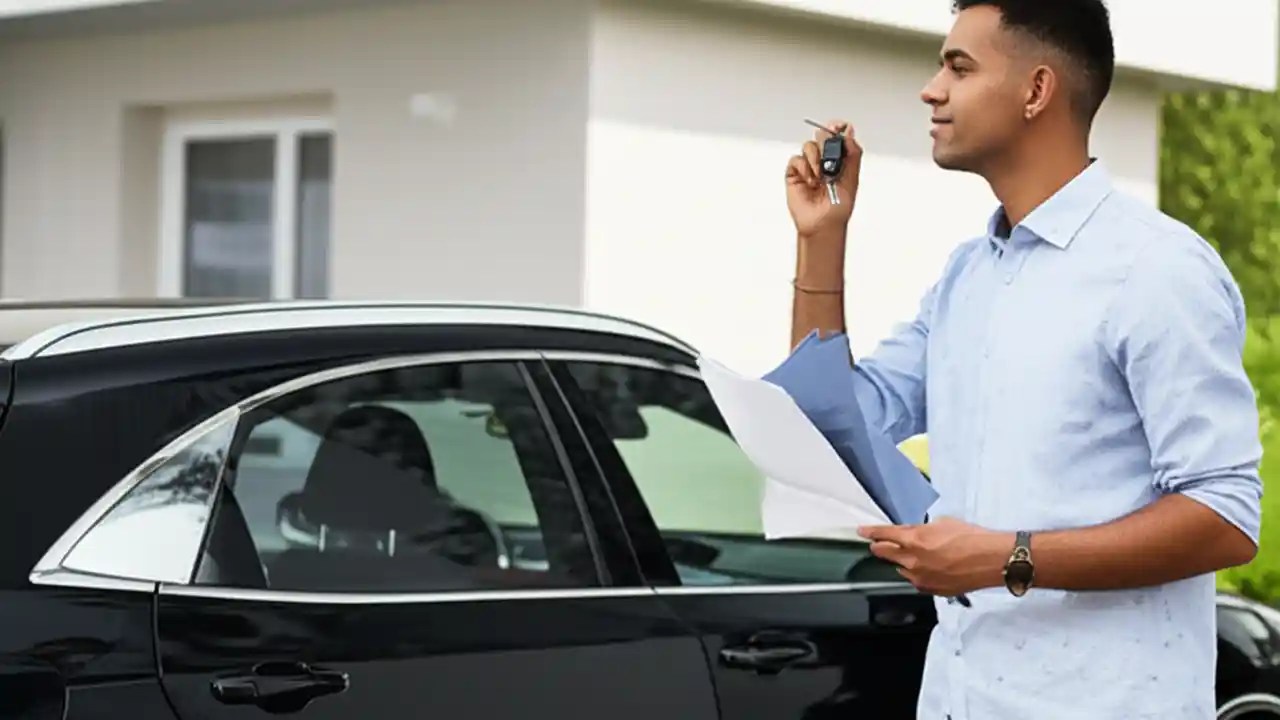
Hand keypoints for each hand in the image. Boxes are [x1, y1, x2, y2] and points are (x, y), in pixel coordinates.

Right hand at [785, 119, 862, 239]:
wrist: (822, 223)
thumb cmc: (838, 207)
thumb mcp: (852, 177)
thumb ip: (853, 153)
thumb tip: (849, 133)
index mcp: (841, 159)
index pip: (838, 135)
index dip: (837, 128)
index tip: (837, 126)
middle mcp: (825, 160)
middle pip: (822, 135)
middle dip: (826, 144)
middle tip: (829, 158)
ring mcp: (809, 166)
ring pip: (808, 146)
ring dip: (815, 160)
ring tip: (820, 177)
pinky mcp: (795, 173)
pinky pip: (796, 160)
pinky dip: (804, 168)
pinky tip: (810, 181)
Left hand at [857, 517, 1010, 596]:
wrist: (991, 560)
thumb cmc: (971, 537)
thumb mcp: (942, 524)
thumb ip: (922, 530)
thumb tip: (914, 534)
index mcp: (914, 540)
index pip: (884, 534)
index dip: (871, 532)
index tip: (861, 531)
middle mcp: (912, 561)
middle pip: (885, 553)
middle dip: (880, 547)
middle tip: (877, 543)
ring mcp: (920, 578)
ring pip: (901, 569)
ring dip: (902, 562)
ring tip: (914, 556)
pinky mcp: (931, 590)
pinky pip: (916, 581)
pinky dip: (917, 574)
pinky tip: (928, 568)